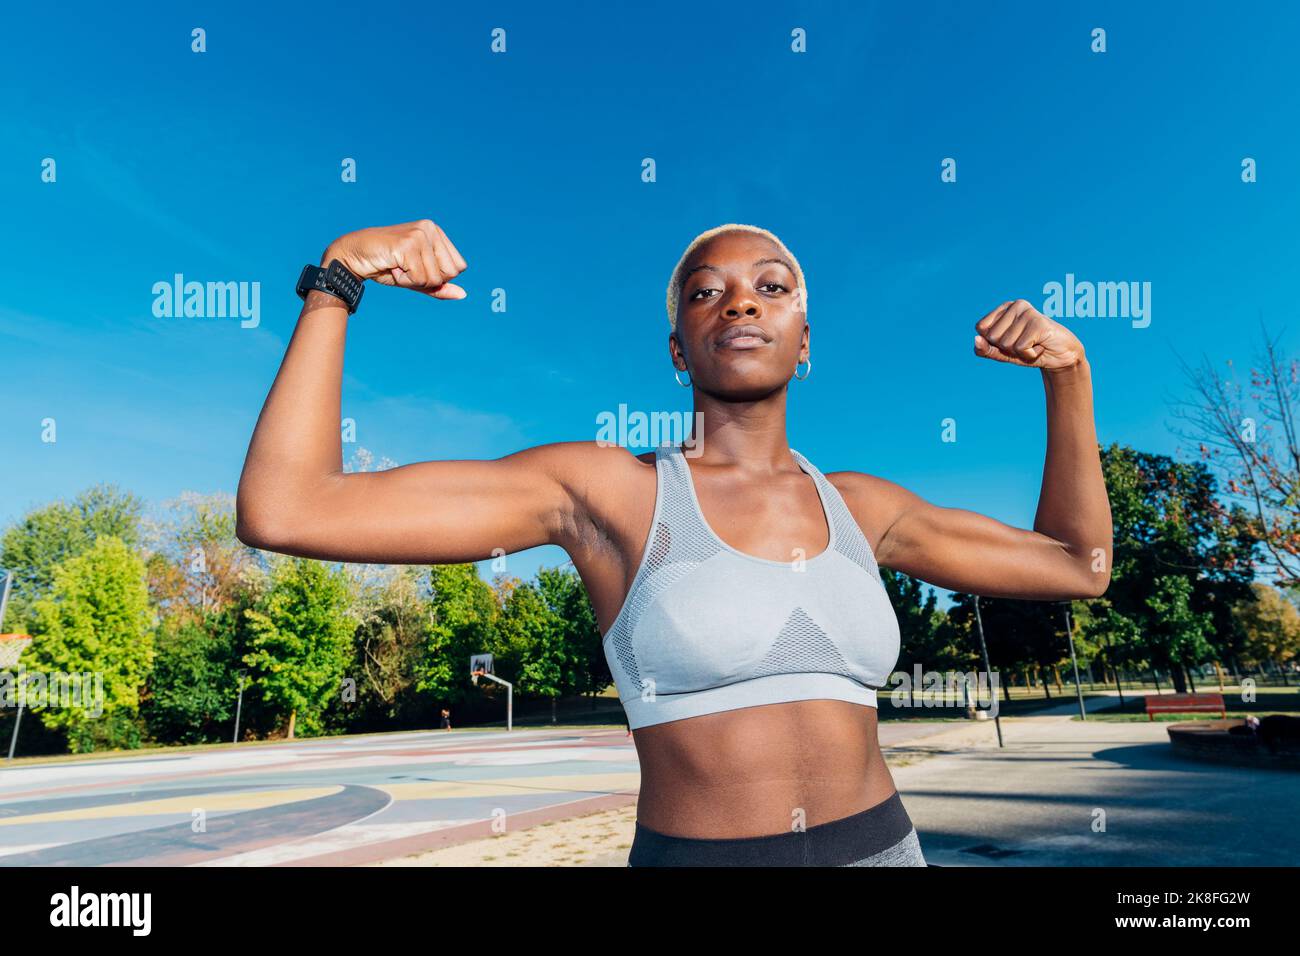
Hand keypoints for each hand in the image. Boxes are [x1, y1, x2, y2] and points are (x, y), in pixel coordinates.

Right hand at [323, 220, 467, 299]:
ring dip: (413, 280)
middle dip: (428, 280)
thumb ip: (439, 286)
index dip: (438, 277)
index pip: (458, 267)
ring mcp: (419, 234)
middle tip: (405, 267)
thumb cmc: (386, 266)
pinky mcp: (407, 244)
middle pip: (450, 273)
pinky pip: (419, 279)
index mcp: (436, 232)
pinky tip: (392, 265)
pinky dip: (404, 280)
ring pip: (434, 278)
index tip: (415, 267)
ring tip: (397, 266)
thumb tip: (463, 295)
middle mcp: (430, 229)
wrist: (354, 257)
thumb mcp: (417, 278)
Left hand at [974, 299, 1083, 369]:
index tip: (1010, 340)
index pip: (980, 328)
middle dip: (1006, 348)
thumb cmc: (1030, 351)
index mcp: (1004, 308)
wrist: (1061, 357)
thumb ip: (986, 349)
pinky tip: (1040, 346)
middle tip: (1025, 343)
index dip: (993, 342)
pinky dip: (1029, 354)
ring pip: (1006, 343)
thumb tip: (975, 339)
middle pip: (992, 337)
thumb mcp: (1004, 353)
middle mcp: (1015, 305)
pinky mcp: (1037, 322)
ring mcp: (1027, 312)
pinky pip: (1020, 348)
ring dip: (1020, 352)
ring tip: (1034, 344)